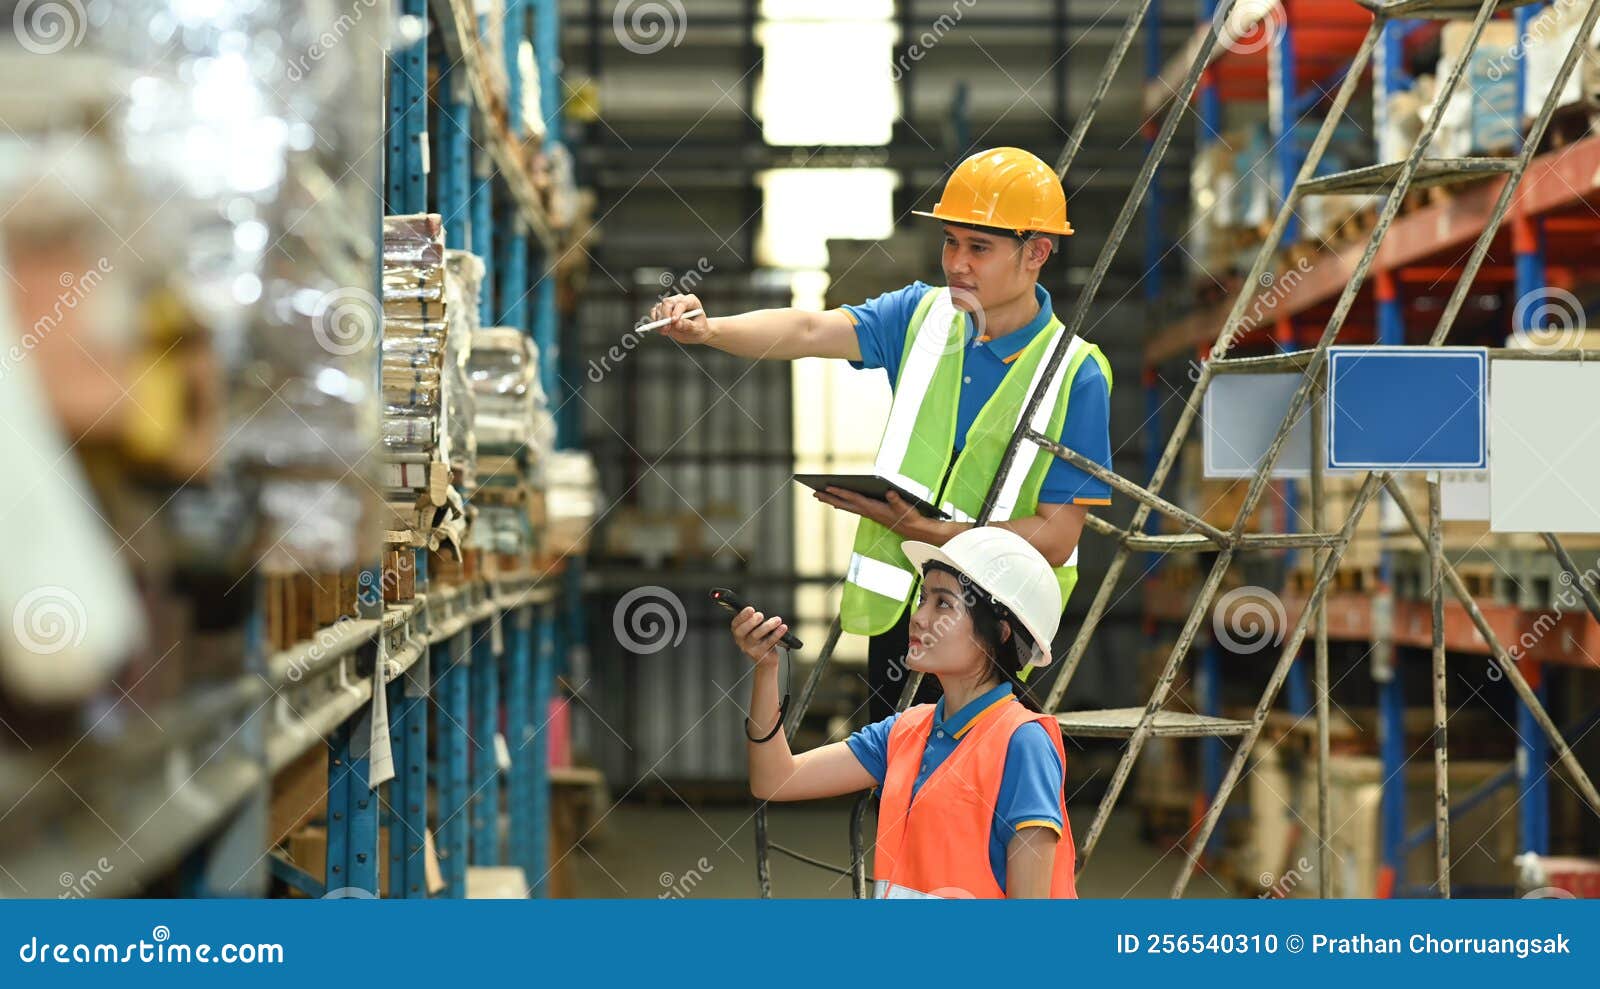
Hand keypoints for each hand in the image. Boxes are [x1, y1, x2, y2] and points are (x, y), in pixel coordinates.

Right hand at [648, 293, 711, 344]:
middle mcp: (679, 299)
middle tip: (666, 329)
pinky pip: (654, 312)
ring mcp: (670, 304)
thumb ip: (688, 325)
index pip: (681, 303)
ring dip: (659, 320)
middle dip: (665, 315)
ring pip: (659, 307)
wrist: (695, 332)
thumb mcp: (697, 329)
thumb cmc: (699, 329)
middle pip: (667, 302)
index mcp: (691, 301)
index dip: (677, 311)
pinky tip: (661, 329)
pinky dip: (655, 320)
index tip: (674, 321)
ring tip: (666, 332)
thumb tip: (677, 323)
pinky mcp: (663, 310)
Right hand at [730, 606, 787, 667]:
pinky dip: (777, 634)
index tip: (751, 609)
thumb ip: (755, 621)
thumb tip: (759, 613)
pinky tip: (783, 628)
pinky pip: (769, 642)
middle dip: (751, 621)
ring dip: (767, 626)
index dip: (742, 616)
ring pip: (756, 636)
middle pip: (743, 631)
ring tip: (777, 620)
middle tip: (760, 615)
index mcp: (738, 632)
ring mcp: (750, 649)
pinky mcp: (761, 654)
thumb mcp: (755, 629)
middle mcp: (741, 641)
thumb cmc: (761, 639)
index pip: (736, 623)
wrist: (766, 659)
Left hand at [813, 486, 928, 538]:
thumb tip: (889, 492)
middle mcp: (867, 511)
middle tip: (814, 493)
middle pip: (844, 503)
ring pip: (846, 506)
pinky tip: (837, 501)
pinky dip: (842, 503)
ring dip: (833, 500)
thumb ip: (897, 500)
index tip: (827, 487)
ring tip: (820, 495)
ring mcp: (868, 513)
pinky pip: (852, 507)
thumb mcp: (905, 507)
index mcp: (873, 508)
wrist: (913, 529)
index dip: (840, 492)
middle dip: (829, 498)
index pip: (853, 498)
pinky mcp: (870, 513)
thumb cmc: (909, 517)